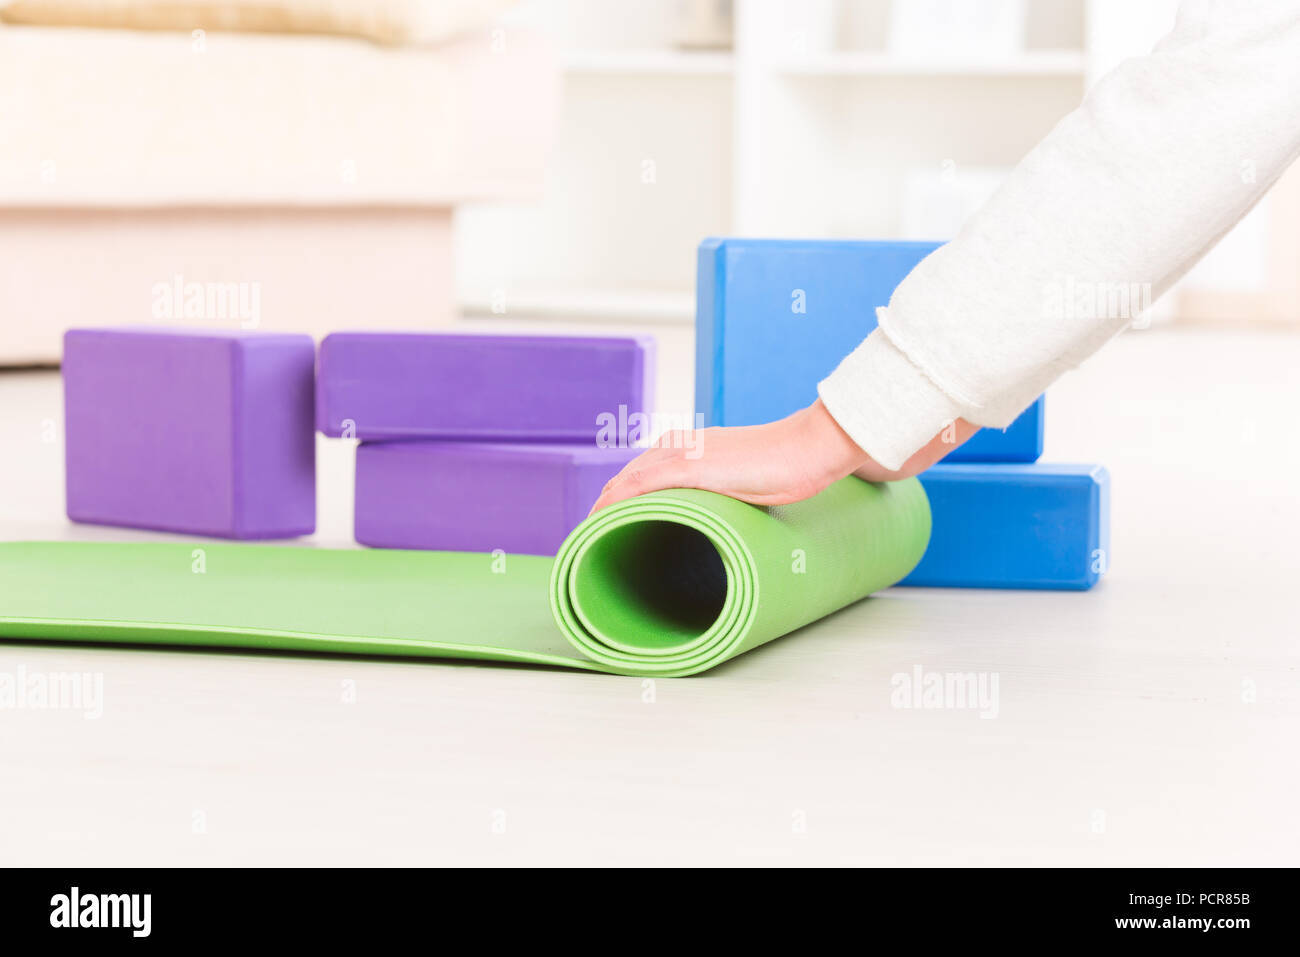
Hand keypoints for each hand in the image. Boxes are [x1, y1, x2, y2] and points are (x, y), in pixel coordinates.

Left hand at [589, 399, 977, 513]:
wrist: (810, 446)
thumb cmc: (788, 465)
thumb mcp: (745, 480)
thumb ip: (724, 494)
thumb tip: (721, 523)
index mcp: (687, 447)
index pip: (638, 475)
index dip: (618, 501)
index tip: (606, 527)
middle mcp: (676, 447)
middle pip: (624, 479)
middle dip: (603, 508)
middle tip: (590, 542)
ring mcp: (681, 455)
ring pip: (624, 483)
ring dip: (603, 510)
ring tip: (588, 540)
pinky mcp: (690, 468)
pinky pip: (638, 487)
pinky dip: (615, 504)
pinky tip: (601, 522)